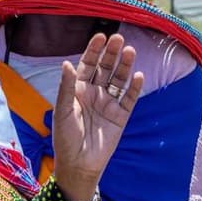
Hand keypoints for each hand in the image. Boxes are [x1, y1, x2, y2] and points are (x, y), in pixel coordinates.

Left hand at [51, 33, 143, 200]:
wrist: (79, 164)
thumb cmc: (65, 137)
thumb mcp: (63, 110)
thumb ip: (66, 87)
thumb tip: (66, 63)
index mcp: (78, 89)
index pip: (87, 64)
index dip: (94, 50)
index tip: (100, 36)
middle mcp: (94, 93)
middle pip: (105, 68)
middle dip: (111, 53)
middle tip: (118, 38)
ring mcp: (108, 103)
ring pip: (119, 80)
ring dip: (124, 66)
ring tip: (129, 51)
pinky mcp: (121, 116)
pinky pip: (129, 98)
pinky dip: (134, 87)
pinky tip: (138, 75)